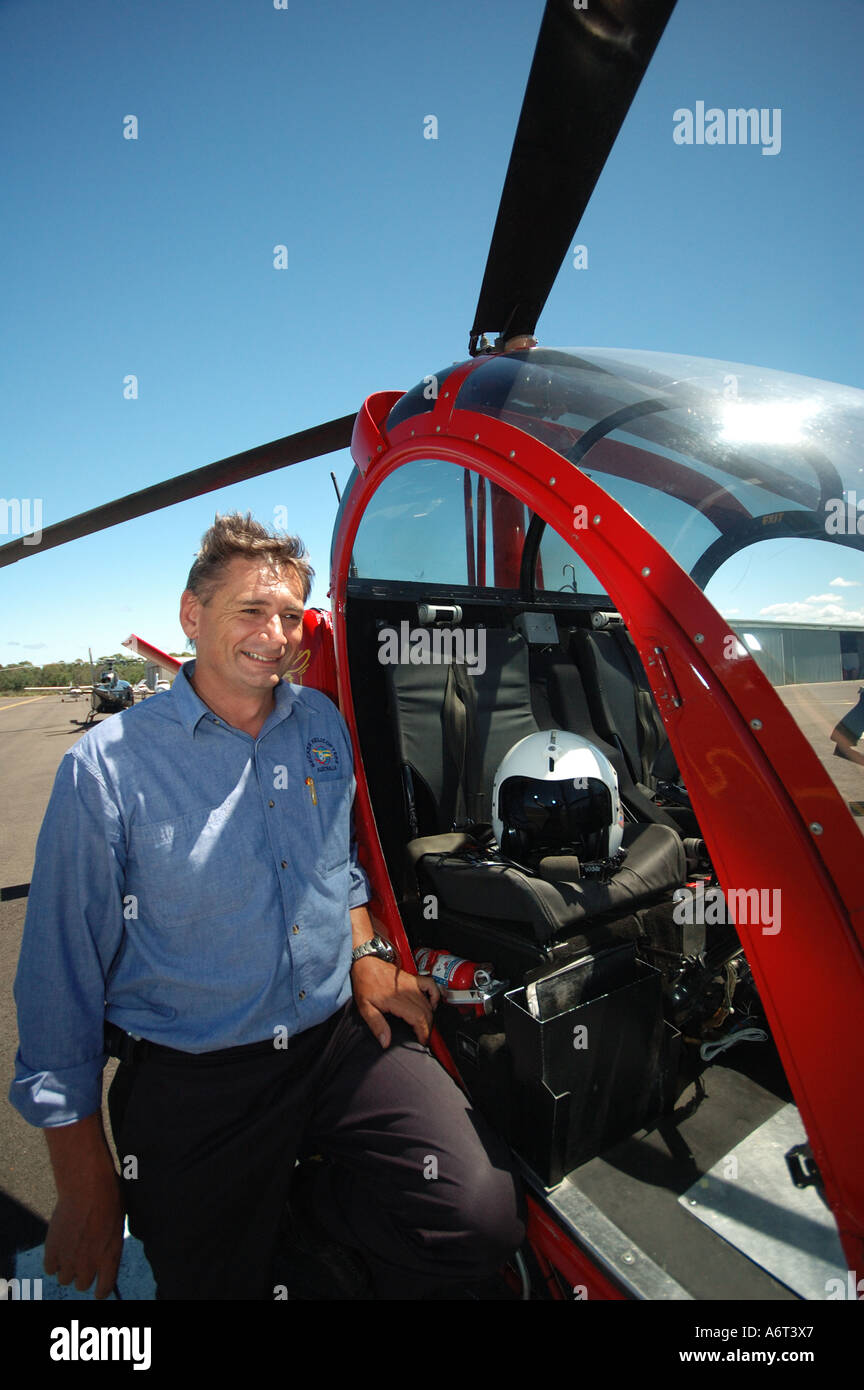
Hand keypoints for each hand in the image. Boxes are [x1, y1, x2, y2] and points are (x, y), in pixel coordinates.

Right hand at [44, 1170, 124, 1299]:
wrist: (87, 1187)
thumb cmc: (108, 1199)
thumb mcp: (118, 1225)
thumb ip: (110, 1246)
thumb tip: (103, 1256)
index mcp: (111, 1257)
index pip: (105, 1288)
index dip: (101, 1292)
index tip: (98, 1292)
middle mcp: (90, 1263)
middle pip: (82, 1285)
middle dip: (82, 1276)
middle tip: (81, 1262)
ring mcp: (70, 1259)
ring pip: (64, 1279)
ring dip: (67, 1269)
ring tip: (69, 1252)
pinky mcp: (53, 1250)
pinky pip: (50, 1268)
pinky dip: (53, 1261)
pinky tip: (58, 1250)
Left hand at [351, 956, 439, 1048]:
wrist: (366, 963)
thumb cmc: (365, 984)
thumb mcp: (365, 1008)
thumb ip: (377, 1025)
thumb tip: (386, 1041)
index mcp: (397, 1000)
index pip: (418, 1019)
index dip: (423, 1032)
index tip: (421, 1041)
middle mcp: (408, 991)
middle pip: (426, 1013)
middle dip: (427, 1028)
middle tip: (422, 1037)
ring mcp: (412, 984)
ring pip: (429, 1002)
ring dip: (431, 1016)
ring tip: (426, 1026)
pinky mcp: (414, 978)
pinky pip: (431, 985)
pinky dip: (436, 995)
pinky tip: (433, 1004)